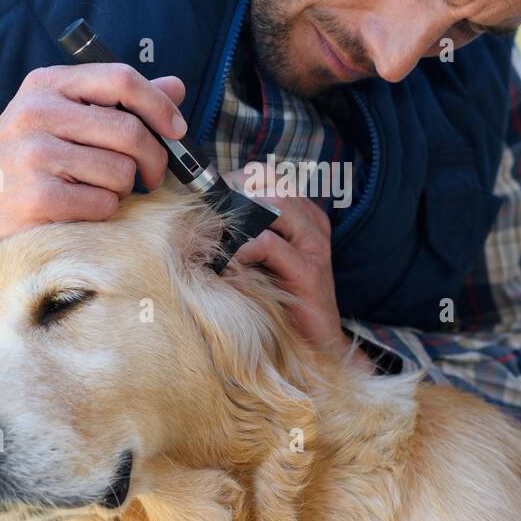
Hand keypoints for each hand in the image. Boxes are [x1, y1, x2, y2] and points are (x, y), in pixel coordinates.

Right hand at [0, 63, 186, 252]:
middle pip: (130, 131)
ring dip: (122, 188)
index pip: (121, 79)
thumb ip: (116, 100)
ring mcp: (36, 156)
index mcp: (47, 85)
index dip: (160, 105)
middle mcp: (39, 113)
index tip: (176, 129)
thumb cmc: (22, 156)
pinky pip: (104, 204)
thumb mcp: (59, 115)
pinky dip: (103, 210)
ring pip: (121, 172)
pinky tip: (80, 208)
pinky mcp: (39, 197)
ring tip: (98, 188)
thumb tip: (176, 86)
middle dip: (154, 159)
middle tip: (151, 175)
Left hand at [223, 172, 373, 372]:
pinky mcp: (309, 271)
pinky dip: (242, 248)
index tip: (208, 199)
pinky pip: (269, 243)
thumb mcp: (262, 260)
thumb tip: (203, 218)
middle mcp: (313, 224)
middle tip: (207, 215)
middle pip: (270, 184)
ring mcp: (314, 245)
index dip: (235, 181)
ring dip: (237, 218)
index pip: (268, 177)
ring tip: (216, 236)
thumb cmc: (283, 301)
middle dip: (232, 195)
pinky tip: (228, 263)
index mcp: (304, 216)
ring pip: (274, 204)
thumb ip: (245, 235)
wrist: (317, 344)